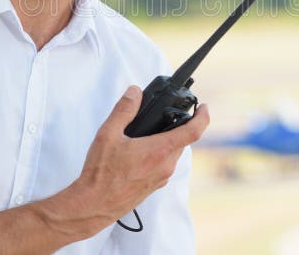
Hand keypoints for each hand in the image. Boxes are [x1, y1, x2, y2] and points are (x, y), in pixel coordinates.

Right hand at [72, 85, 209, 229]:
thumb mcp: (108, 134)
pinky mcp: (154, 186)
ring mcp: (161, 178)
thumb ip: (124, 110)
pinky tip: (138, 152)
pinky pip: (163, 165)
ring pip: (172, 153)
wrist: (94, 205)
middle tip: (163, 116)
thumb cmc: (101, 173)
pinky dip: (158, 154)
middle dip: (176, 126)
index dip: (203, 116)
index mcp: (160, 150)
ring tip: (146, 134)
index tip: (204, 107)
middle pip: (181, 140)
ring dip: (165, 141)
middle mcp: (166, 165)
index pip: (194, 131)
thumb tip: (134, 92)